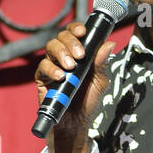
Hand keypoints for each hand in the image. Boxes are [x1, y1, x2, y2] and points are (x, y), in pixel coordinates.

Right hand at [35, 21, 114, 142]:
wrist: (76, 124)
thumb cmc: (88, 102)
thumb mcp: (100, 82)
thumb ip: (102, 64)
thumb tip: (109, 44)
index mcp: (79, 54)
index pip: (74, 33)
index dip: (76, 28)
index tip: (82, 31)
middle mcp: (64, 56)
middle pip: (61, 37)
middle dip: (71, 42)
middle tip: (80, 55)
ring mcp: (52, 66)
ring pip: (51, 47)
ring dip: (61, 53)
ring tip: (71, 67)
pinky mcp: (42, 78)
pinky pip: (43, 66)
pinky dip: (51, 69)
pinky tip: (61, 77)